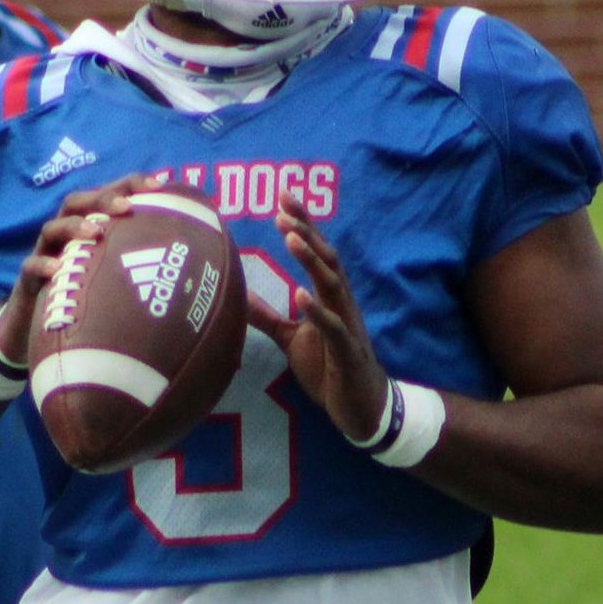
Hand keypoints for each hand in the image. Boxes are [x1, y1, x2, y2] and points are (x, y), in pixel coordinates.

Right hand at [0, 173, 160, 362]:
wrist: (39, 328)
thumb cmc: (87, 294)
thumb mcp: (114, 273)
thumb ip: (140, 259)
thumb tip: (192, 260)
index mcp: (88, 225)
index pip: (107, 194)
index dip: (130, 185)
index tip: (158, 186)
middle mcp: (65, 234)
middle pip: (77, 202)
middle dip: (102, 198)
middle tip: (126, 206)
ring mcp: (44, 254)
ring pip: (52, 228)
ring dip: (74, 226)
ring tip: (96, 231)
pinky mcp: (28, 282)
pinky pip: (29, 268)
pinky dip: (42, 266)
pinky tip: (57, 270)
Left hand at [248, 189, 389, 441]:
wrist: (361, 407)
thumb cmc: (329, 368)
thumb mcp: (292, 338)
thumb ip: (270, 317)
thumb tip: (241, 297)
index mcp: (328, 297)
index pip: (316, 252)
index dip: (302, 224)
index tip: (284, 196)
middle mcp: (341, 304)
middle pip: (326, 258)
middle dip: (307, 231)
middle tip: (285, 206)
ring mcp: (346, 326)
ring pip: (333, 285)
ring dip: (313, 261)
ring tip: (293, 238)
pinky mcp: (347, 352)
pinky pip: (334, 328)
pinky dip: (318, 311)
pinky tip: (302, 295)